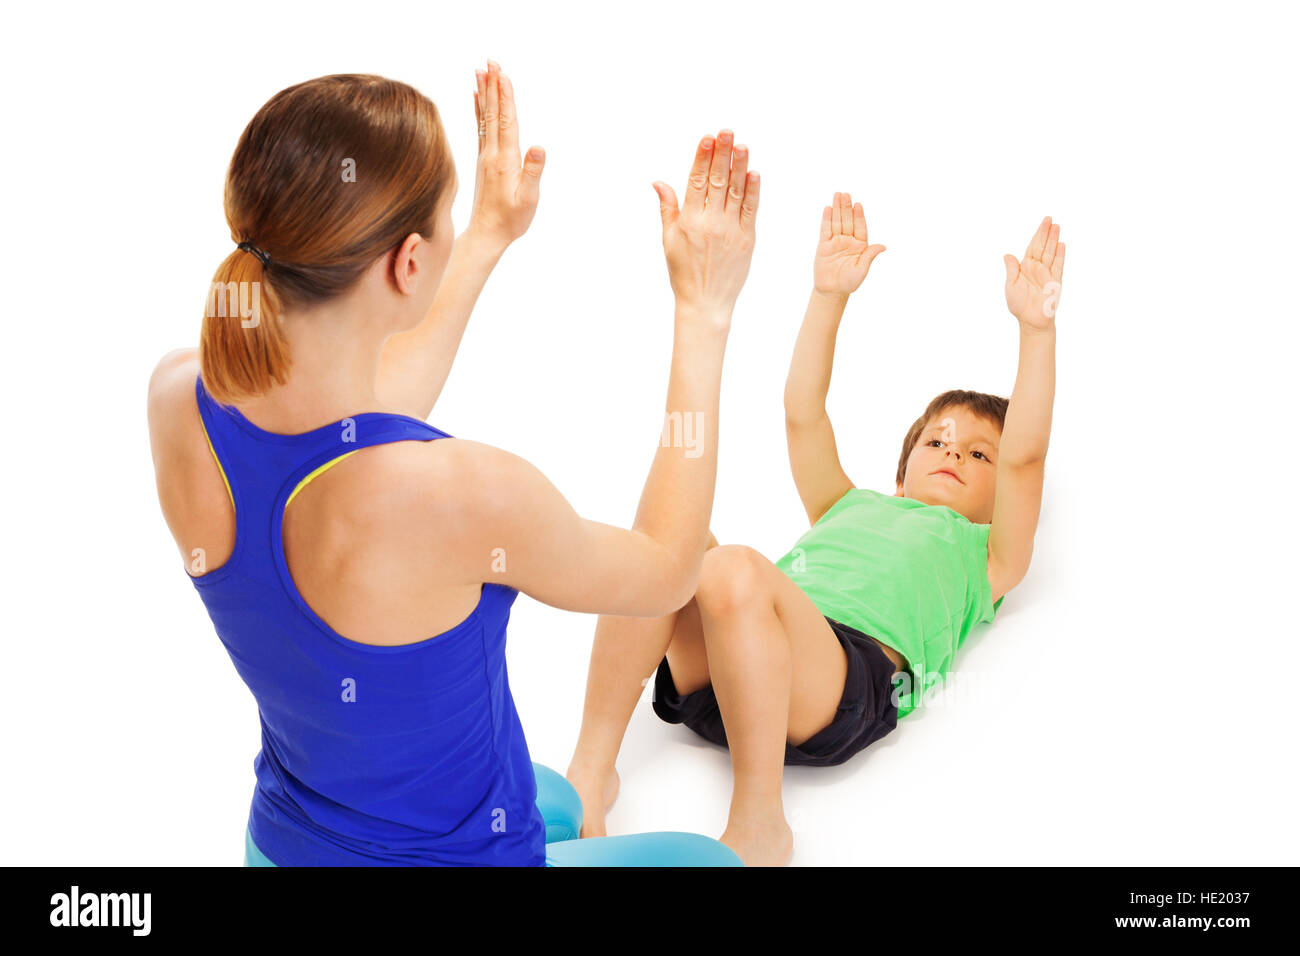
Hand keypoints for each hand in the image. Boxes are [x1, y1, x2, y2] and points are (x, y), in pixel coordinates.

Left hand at [469, 60, 544, 246]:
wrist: (486, 234)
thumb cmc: (511, 220)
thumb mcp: (528, 200)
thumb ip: (533, 173)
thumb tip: (539, 147)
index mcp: (505, 160)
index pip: (506, 121)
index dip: (505, 96)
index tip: (502, 73)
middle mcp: (492, 153)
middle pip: (493, 113)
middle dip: (493, 85)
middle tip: (490, 60)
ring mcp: (485, 155)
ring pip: (485, 117)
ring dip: (484, 92)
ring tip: (481, 70)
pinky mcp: (484, 160)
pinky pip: (480, 127)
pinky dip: (478, 109)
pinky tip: (475, 97)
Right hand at [652, 130, 759, 323]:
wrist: (705, 303)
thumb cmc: (683, 272)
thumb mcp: (668, 240)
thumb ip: (668, 208)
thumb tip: (659, 182)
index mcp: (689, 222)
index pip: (697, 182)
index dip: (703, 158)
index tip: (708, 138)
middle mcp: (710, 223)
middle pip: (717, 181)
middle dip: (722, 154)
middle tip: (727, 132)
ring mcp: (731, 231)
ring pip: (736, 192)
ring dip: (739, 167)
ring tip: (742, 145)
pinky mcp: (747, 240)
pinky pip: (751, 210)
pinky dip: (753, 191)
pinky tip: (754, 173)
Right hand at [812, 191, 885, 294]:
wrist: (832, 290)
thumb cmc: (849, 282)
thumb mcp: (862, 270)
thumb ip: (870, 256)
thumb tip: (882, 246)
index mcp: (860, 245)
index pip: (860, 227)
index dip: (859, 216)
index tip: (858, 205)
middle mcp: (848, 240)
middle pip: (847, 220)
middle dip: (846, 207)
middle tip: (845, 194)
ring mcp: (836, 242)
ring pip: (837, 222)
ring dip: (837, 208)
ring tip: (837, 195)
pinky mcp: (824, 245)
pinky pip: (825, 230)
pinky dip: (826, 219)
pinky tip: (828, 209)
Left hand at [1004, 216, 1064, 329]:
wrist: (1031, 320)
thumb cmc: (1019, 304)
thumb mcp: (1011, 285)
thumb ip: (1012, 269)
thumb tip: (1007, 254)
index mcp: (1025, 267)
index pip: (1032, 247)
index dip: (1037, 235)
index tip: (1043, 223)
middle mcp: (1037, 268)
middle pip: (1042, 246)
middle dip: (1045, 233)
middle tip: (1049, 219)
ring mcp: (1047, 273)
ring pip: (1051, 253)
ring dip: (1053, 240)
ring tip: (1057, 226)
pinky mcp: (1055, 282)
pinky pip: (1058, 266)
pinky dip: (1059, 256)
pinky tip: (1061, 245)